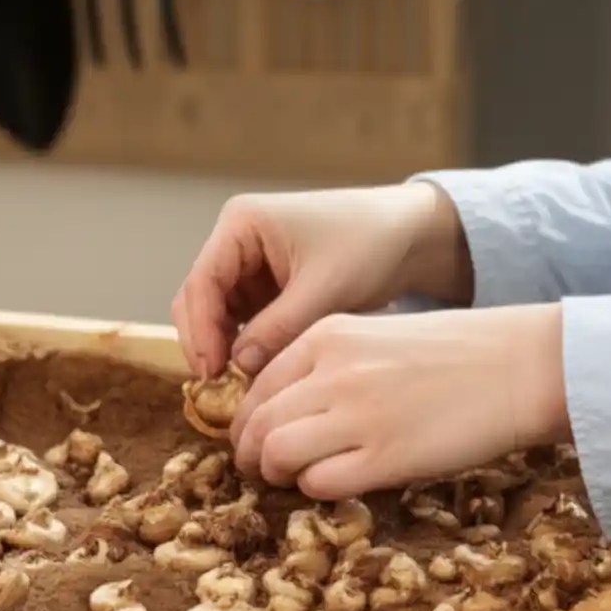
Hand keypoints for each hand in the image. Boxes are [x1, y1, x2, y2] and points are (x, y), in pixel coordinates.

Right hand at [171, 182, 471, 378]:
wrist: (410, 235)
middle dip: (207, 341)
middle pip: (200, 298)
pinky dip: (246, 346)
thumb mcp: (323, 289)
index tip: (211, 371)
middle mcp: (237, 240)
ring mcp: (250, 264)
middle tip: (218, 387)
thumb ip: (278, 328)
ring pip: (218, 314)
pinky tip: (256, 374)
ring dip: (224, 347)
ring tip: (237, 387)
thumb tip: (238, 366)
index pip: (202, 282)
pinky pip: (243, 321)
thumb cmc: (370, 244)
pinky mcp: (267, 286)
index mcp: (241, 223)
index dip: (201, 330)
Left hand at [229, 304, 571, 497]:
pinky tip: (337, 483)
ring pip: (277, 454)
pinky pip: (319, 483)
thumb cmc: (456, 352)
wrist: (518, 366)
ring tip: (295, 479)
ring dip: (277, 475)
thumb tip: (288, 409)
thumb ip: (330, 363)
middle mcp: (333, 372)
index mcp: (327, 336)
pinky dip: (315, 490)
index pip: (258, 385)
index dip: (247, 421)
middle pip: (258, 424)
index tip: (255, 438)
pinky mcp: (385, 457)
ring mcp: (357, 415)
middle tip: (262, 470)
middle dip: (250, 454)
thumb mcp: (378, 335)